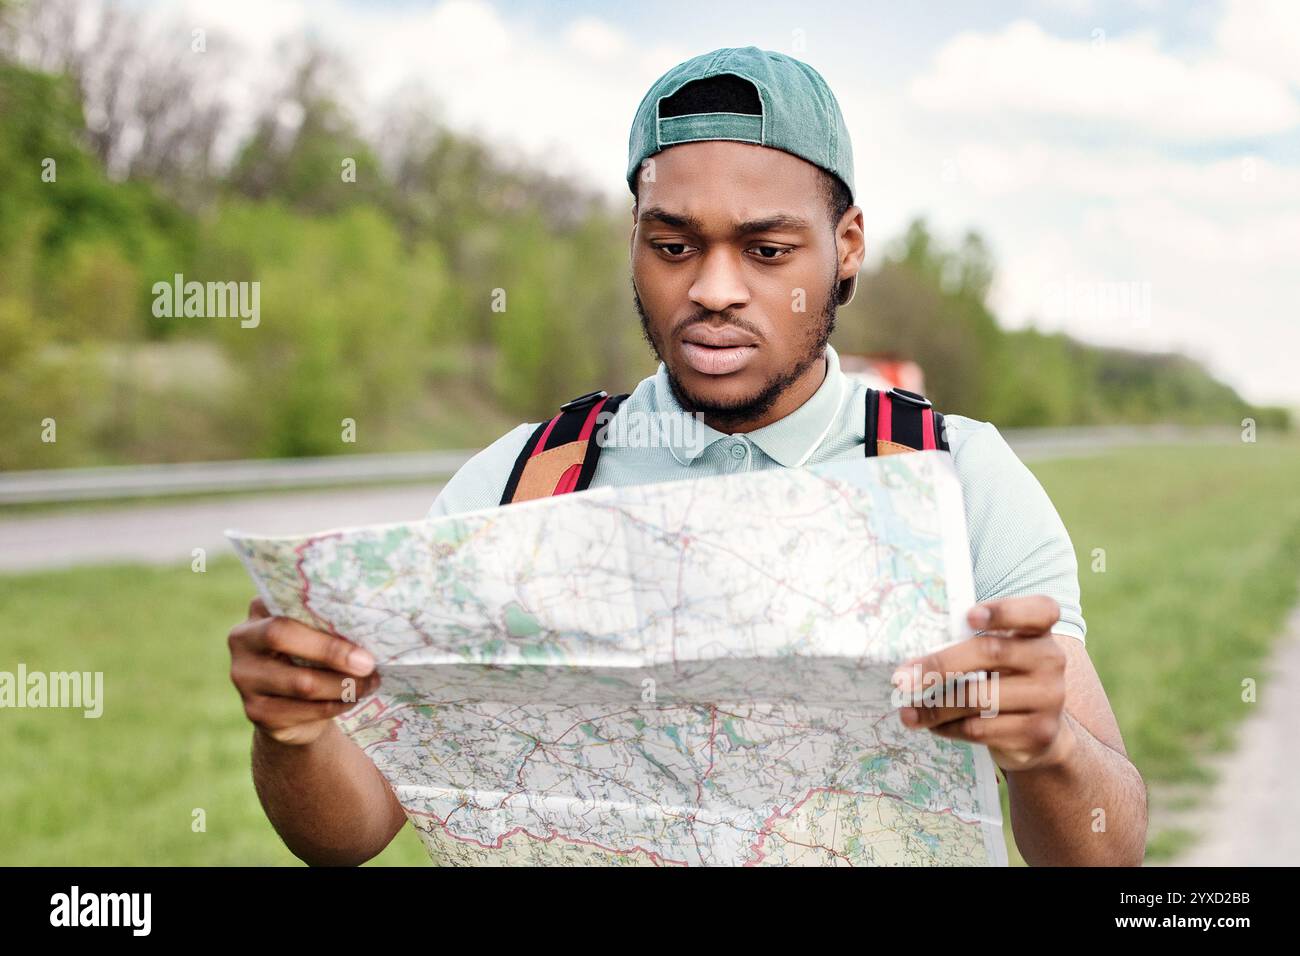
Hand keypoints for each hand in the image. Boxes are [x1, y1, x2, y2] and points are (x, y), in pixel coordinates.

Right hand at [228, 597, 380, 745]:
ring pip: (301, 682)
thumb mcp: (315, 632)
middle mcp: (242, 641)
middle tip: (369, 663)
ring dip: (344, 684)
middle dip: (332, 651)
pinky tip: (352, 698)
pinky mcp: (256, 712)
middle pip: (283, 637)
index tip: (361, 626)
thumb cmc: (311, 655)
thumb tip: (369, 625)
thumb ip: (328, 624)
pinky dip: (336, 704)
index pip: (286, 606)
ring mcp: (245, 678)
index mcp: (260, 610)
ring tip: (370, 682)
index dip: (321, 616)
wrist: (291, 704)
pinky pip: (304, 710)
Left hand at [892, 595, 1074, 771]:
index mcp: (1038, 631)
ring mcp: (1049, 697)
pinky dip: (949, 727)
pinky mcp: (1038, 731)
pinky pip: (981, 728)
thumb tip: (912, 662)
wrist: (1038, 733)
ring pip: (980, 698)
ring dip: (935, 706)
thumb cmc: (1004, 681)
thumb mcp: (996, 656)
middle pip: (991, 652)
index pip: (1037, 610)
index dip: (1004, 611)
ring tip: (906, 711)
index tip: (968, 617)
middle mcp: (1050, 659)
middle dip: (939, 665)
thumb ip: (969, 644)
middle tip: (901, 678)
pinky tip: (933, 726)